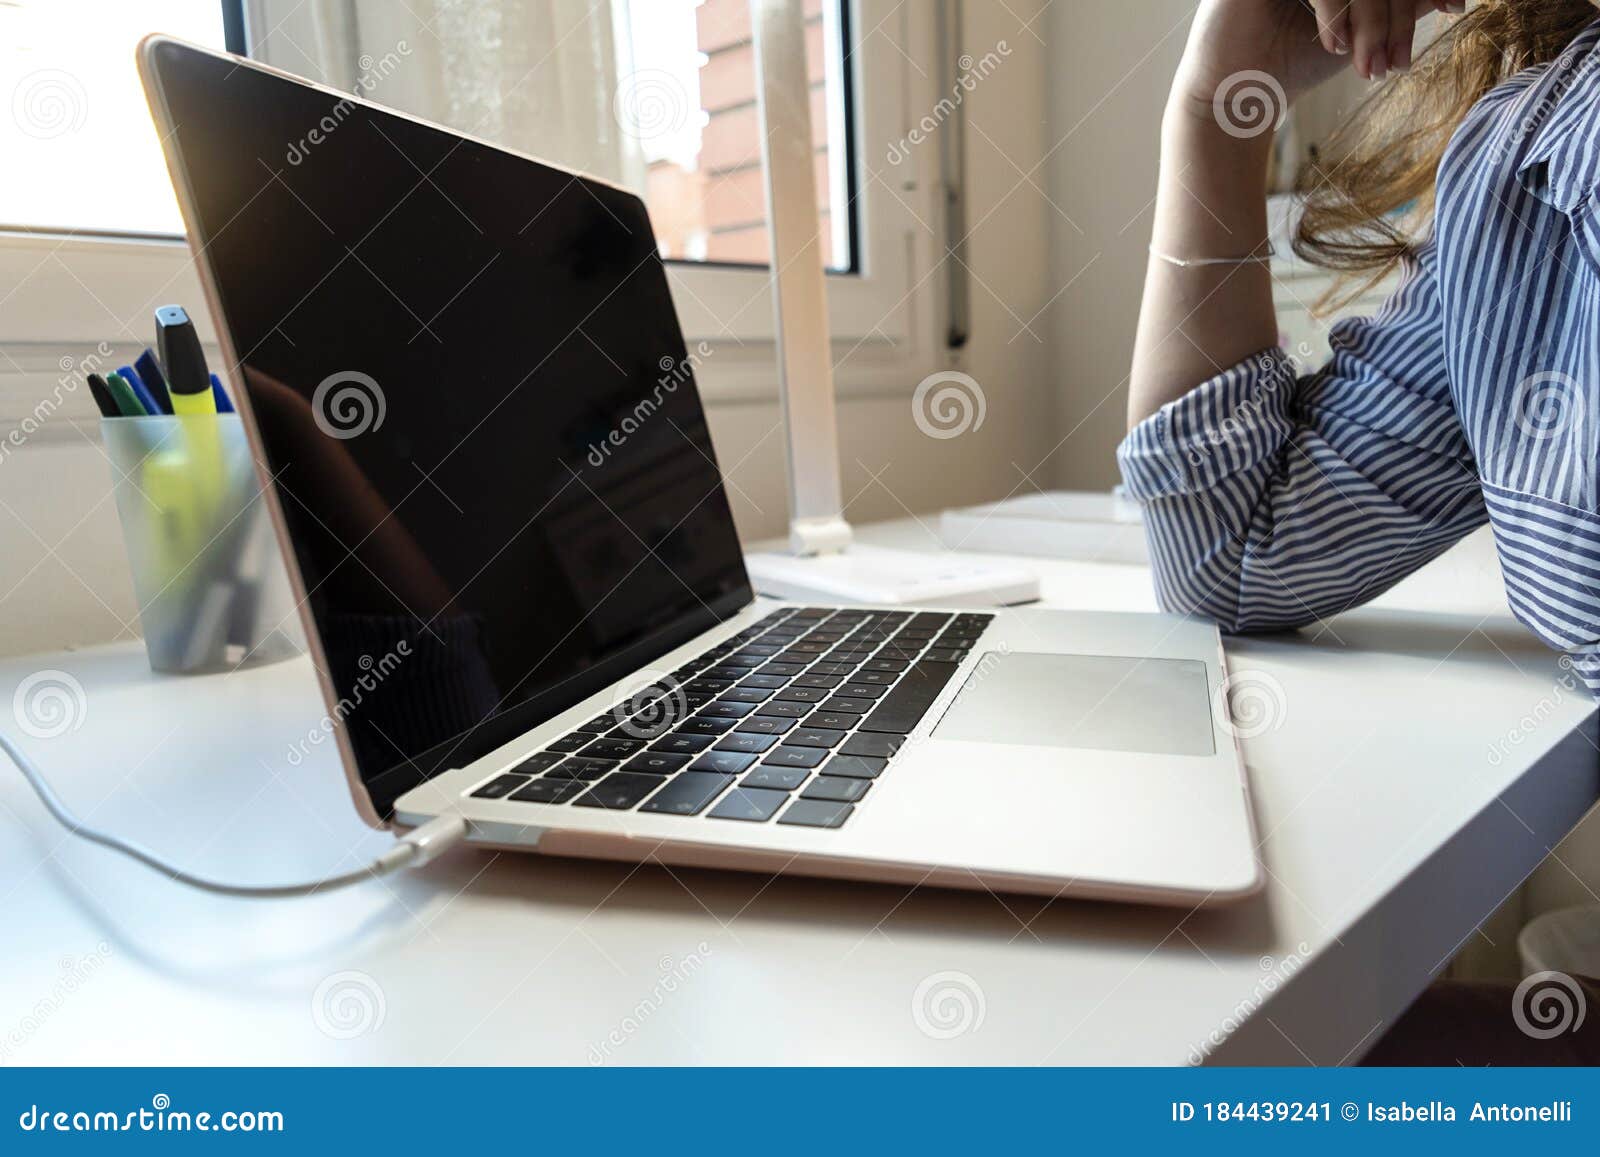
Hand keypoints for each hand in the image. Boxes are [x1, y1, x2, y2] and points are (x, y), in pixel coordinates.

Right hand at [1173, 0, 1462, 120]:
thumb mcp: (1358, 32)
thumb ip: (1399, 4)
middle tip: (1398, 61)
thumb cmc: (1291, 67)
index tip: (1451, 8)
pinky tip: (1334, 49)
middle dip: (1393, 14)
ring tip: (1371, 65)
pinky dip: (1337, 12)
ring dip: (1371, 18)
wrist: (1235, 101)